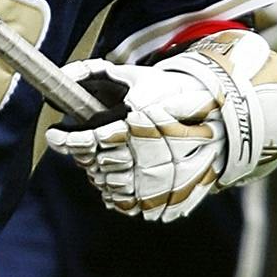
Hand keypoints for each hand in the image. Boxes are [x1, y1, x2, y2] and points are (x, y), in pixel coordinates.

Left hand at [46, 33, 276, 221]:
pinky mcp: (167, 197)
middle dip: (86, 156)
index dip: (69, 141)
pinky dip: (117, 194)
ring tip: (104, 161)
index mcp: (140, 123)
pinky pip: (127, 203)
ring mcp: (159, 179)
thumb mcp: (135, 75)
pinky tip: (121, 177)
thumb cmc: (170, 92)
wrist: (220, 120)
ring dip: (101, 174)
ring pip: (110, 186)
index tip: (55, 135)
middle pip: (98, 165)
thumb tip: (64, 75)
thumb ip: (96, 72)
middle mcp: (149, 153)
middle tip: (85, 146)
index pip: (92, 140)